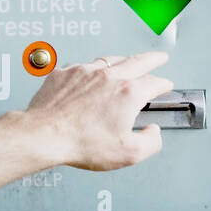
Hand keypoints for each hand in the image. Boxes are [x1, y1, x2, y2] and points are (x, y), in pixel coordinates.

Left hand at [22, 52, 172, 170]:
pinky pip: (84, 66)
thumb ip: (150, 142)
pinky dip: (93, 69)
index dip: (163, 84)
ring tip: (127, 62)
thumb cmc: (81, 143)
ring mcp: (84, 72)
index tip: (165, 85)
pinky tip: (92, 74)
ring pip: (110, 60)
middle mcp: (108, 77)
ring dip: (123, 60)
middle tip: (159, 57)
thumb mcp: (129, 153)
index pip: (154, 82)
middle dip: (152, 59)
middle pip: (137, 61)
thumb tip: (154, 132)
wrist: (44, 136)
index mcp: (127, 93)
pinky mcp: (65, 73)